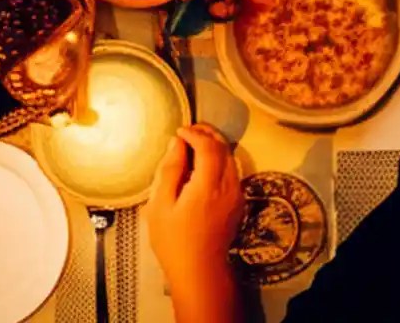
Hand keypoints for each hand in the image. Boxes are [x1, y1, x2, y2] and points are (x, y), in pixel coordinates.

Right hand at [149, 124, 243, 291]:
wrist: (199, 269)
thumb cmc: (173, 240)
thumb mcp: (160, 205)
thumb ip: (170, 170)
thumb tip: (176, 144)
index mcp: (208, 186)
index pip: (209, 147)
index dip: (195, 134)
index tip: (180, 131)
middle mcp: (229, 186)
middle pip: (224, 148)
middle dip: (207, 134)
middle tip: (188, 131)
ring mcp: (237, 194)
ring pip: (231, 158)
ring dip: (215, 146)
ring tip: (194, 145)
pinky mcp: (239, 202)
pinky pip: (233, 172)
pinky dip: (220, 161)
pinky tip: (203, 166)